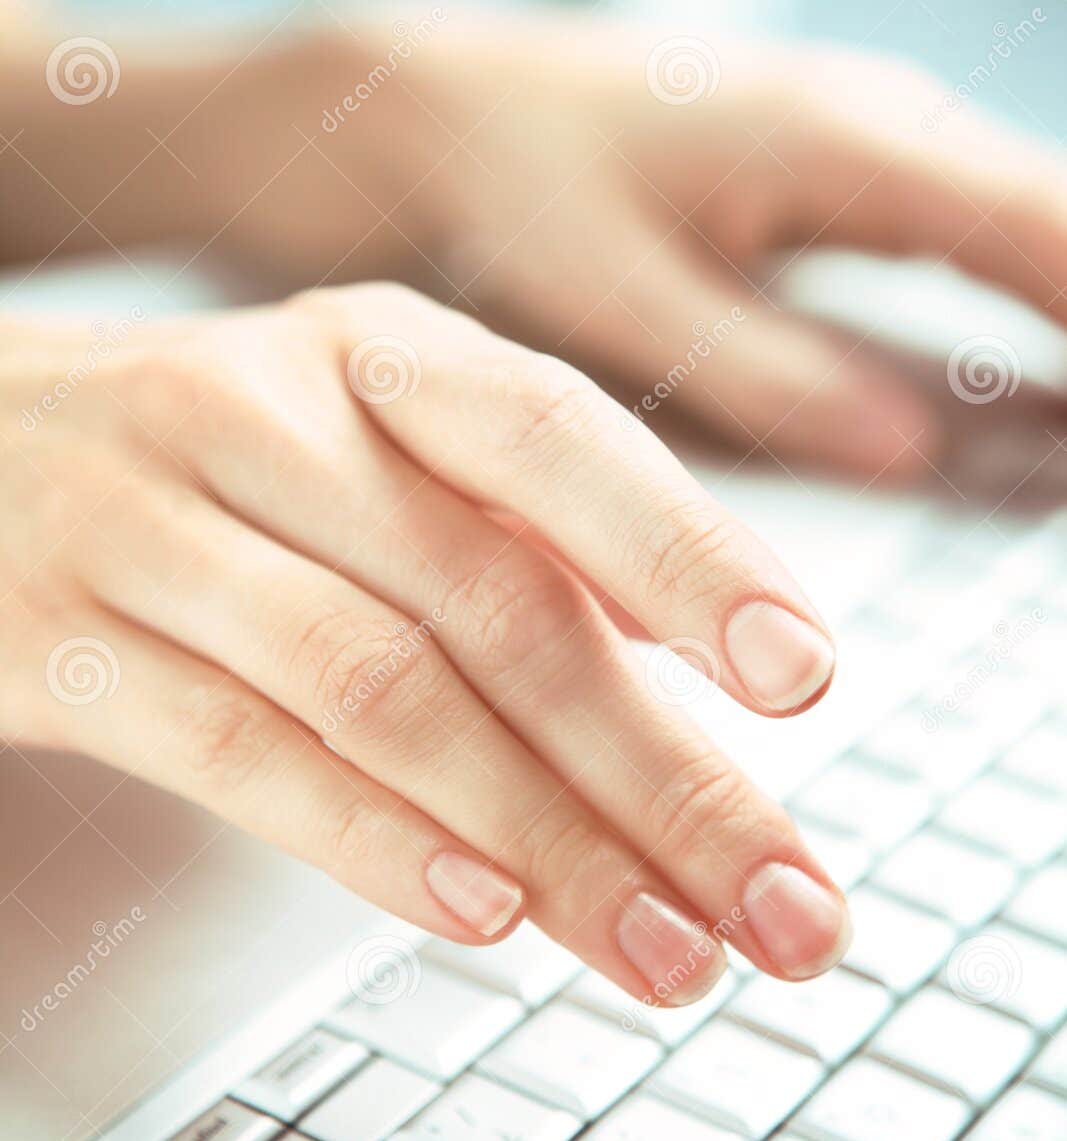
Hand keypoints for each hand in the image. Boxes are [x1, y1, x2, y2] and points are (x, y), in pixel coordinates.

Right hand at [1, 284, 848, 1004]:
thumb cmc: (208, 477)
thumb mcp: (360, 461)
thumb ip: (509, 562)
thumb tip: (690, 718)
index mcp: (378, 360)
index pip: (560, 443)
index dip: (694, 560)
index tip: (807, 682)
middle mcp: (271, 418)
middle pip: (502, 605)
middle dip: (668, 776)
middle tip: (784, 907)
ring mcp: (152, 526)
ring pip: (386, 690)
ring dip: (549, 840)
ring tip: (662, 951)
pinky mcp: (58, 646)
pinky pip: (237, 750)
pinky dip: (373, 842)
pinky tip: (484, 914)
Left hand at [199, 21, 1066, 478]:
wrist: (452, 113)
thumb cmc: (520, 193)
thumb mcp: (629, 305)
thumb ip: (772, 377)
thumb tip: (911, 451)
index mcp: (843, 148)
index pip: (1042, 234)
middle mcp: (880, 130)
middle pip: (1058, 225)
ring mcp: (870, 147)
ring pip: (1026, 228)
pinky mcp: (844, 181)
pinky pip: (974, 241)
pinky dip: (1025, 312)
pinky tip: (1041, 399)